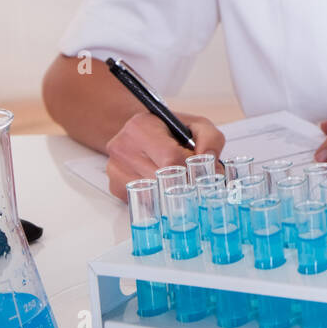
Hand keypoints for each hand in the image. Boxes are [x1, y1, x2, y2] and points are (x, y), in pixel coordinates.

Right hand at [104, 111, 224, 200]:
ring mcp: (115, 169)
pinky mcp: (116, 187)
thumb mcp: (196, 125)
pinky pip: (143, 202)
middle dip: (184, 184)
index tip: (203, 173)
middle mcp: (122, 147)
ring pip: (152, 194)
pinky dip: (160, 199)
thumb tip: (210, 163)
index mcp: (141, 127)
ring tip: (183, 183)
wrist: (141, 133)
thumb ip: (210, 139)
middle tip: (197, 182)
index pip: (171, 158)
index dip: (192, 169)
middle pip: (161, 179)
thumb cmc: (171, 130)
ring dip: (173, 194)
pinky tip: (166, 187)